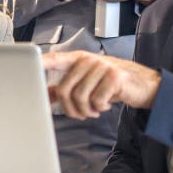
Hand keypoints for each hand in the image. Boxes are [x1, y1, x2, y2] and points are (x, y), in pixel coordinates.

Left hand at [43, 51, 160, 119]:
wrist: (143, 85)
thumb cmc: (110, 84)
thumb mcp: (87, 83)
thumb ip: (66, 87)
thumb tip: (44, 95)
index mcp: (78, 59)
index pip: (55, 59)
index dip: (41, 62)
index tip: (28, 65)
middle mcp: (88, 59)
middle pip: (64, 89)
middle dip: (71, 109)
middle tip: (82, 113)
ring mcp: (102, 66)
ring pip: (80, 97)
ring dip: (86, 111)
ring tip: (95, 109)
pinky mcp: (114, 77)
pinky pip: (97, 101)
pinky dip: (100, 108)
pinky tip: (106, 104)